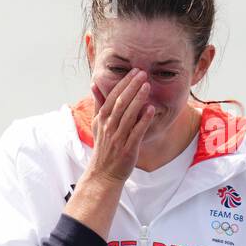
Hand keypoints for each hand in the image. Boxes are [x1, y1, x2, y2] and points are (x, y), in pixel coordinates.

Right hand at [87, 68, 157, 184]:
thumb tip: (94, 84)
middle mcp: (108, 127)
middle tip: (142, 73)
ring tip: (147, 85)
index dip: (123, 83)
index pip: (111, 97)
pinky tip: (151, 109)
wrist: (103, 174)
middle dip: (131, 87)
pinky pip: (136, 132)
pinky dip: (143, 120)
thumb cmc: (104, 148)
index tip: (134, 71)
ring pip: (127, 115)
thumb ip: (98, 104)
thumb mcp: (97, 124)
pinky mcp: (127, 149)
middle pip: (119, 103)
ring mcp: (118, 138)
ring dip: (137, 99)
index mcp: (101, 119)